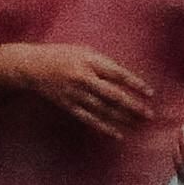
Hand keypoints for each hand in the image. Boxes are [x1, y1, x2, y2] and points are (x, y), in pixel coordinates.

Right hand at [11, 42, 151, 140]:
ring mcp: (75, 94)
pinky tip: (117, 133)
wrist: (33, 67)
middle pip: (113, 95)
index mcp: (90, 61)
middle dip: (133, 106)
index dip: (135, 84)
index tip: (150, 93)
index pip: (118, 74)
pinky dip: (104, 127)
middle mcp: (83, 78)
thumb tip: (125, 77)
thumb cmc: (62, 55)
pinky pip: (89, 119)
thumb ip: (103, 63)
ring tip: (138, 124)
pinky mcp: (68, 106)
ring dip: (122, 118)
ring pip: (103, 110)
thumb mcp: (84, 51)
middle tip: (149, 115)